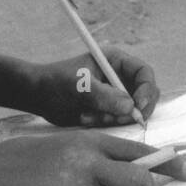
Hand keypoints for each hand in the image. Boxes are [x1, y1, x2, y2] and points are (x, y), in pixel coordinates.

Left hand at [31, 49, 159, 127]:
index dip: (146, 89)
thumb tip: (131, 108)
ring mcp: (115, 95)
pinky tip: (86, 118)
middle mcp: (119, 77)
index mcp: (115, 61)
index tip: (138, 107)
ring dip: (115, 118)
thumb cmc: (56, 82)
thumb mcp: (79, 87)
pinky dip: (106, 123)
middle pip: (145, 94)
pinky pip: (119, 121)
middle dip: (134, 110)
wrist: (39, 96)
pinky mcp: (109, 110)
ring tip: (89, 116)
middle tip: (116, 120)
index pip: (144, 73)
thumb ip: (104, 96)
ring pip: (133, 112)